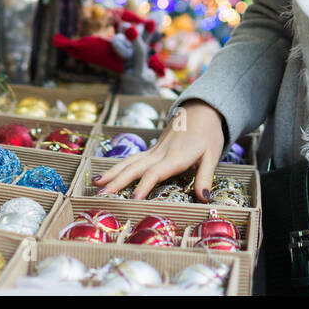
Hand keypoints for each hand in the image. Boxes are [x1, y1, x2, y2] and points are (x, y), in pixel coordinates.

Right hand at [90, 102, 225, 200]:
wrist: (202, 109)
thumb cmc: (209, 132)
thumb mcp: (213, 155)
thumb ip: (205, 177)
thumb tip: (204, 199)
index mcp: (175, 156)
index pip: (155, 173)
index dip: (144, 186)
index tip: (132, 200)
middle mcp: (161, 153)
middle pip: (135, 168)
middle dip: (117, 182)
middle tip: (101, 195)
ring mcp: (155, 150)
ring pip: (130, 162)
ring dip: (112, 173)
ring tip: (96, 185)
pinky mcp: (153, 149)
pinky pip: (133, 159)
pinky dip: (118, 167)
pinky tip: (107, 175)